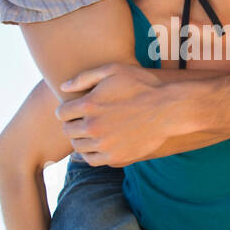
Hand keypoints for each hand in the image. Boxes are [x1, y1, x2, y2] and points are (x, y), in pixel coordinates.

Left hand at [57, 63, 178, 165]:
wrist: (169, 109)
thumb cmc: (142, 86)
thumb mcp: (114, 71)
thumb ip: (85, 77)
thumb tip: (63, 87)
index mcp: (89, 104)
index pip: (61, 113)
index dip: (67, 110)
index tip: (75, 110)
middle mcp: (93, 126)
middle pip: (67, 131)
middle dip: (72, 125)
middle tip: (82, 121)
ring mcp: (104, 144)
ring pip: (78, 147)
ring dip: (81, 139)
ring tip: (92, 133)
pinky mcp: (116, 157)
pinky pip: (92, 159)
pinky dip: (91, 153)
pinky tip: (99, 144)